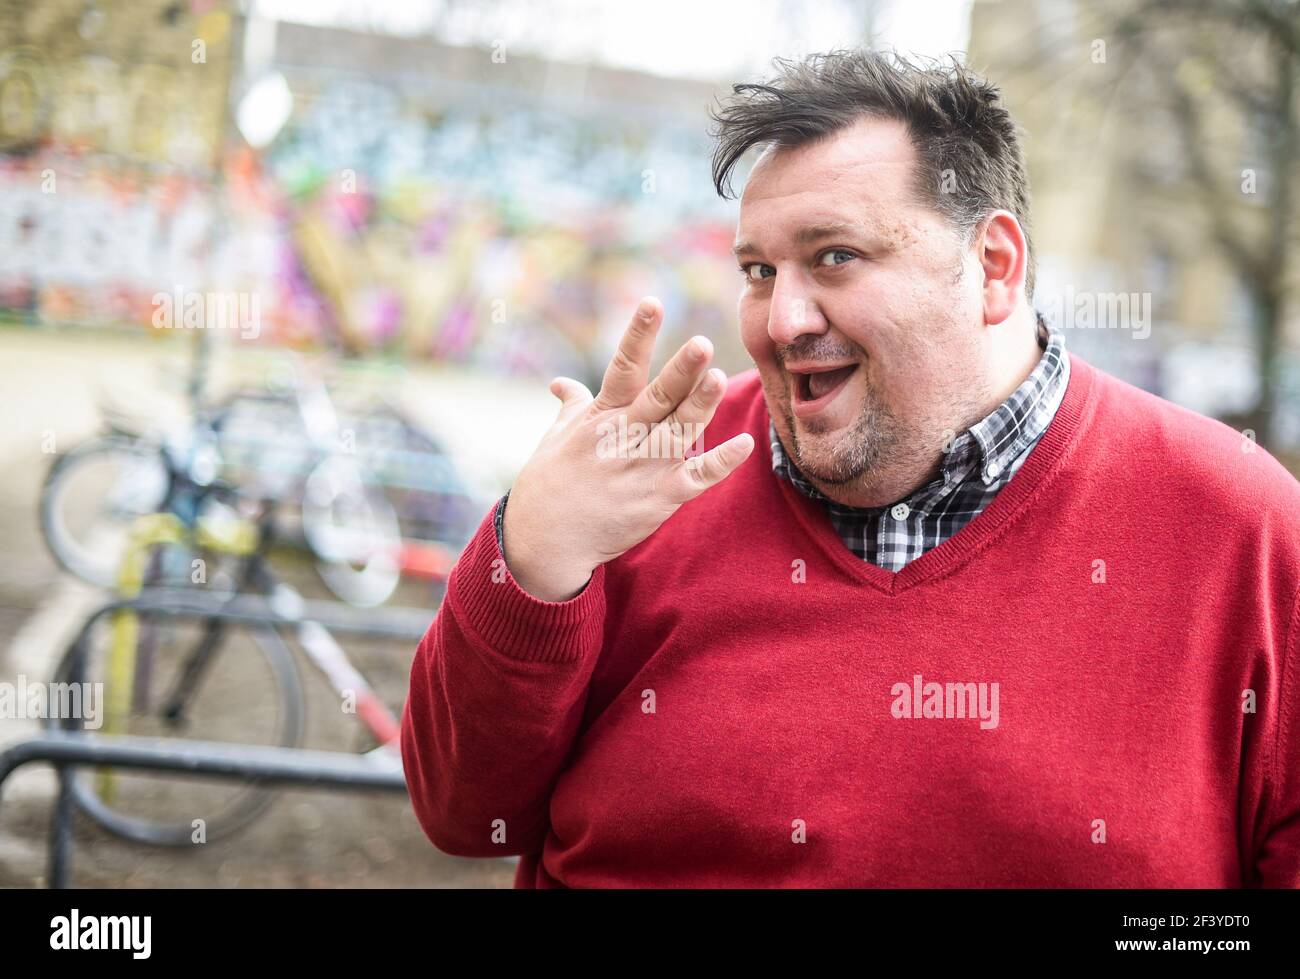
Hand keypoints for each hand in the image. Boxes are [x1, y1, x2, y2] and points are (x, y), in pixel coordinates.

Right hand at [501, 297, 753, 600]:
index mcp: (601, 416)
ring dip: (700, 406)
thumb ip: (572, 406)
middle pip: (657, 398)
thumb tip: (560, 383)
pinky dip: (720, 463)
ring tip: (720, 377)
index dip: (638, 336)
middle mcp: (623, 438)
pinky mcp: (659, 498)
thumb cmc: (550, 484)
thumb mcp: (556, 438)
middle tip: (702, 343)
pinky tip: (745, 444)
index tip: (653, 303)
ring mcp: (642, 469)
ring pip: (679, 432)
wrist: (546, 540)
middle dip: (680, 372)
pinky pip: (695, 478)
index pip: (622, 368)